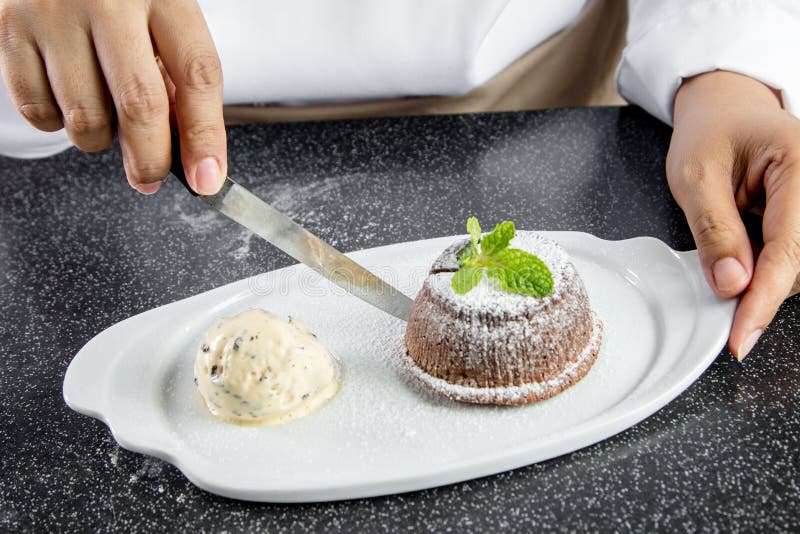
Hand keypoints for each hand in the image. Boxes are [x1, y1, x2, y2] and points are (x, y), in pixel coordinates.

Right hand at [0, 0, 225, 194]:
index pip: (197, 75)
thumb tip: (187, 152)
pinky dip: (56, 121)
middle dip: (149, 159)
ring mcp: (54, 12)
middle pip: (140, 105)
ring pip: (86, 118)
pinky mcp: (8, 27)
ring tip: (102, 109)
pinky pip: (38, 110)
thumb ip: (173, 77)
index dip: (206, 136)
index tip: (208, 178)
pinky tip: (64, 92)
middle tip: (149, 178)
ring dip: (99, 138)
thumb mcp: (158, 17)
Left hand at [668, 70, 799, 359]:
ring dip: (765, 277)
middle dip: (762, 289)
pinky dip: (769, 266)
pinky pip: (797, 255)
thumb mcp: (695, 176)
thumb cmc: (711, 134)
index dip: (762, 300)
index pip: (788, 249)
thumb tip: (732, 285)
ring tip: (732, 248)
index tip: (740, 338)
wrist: (727, 110)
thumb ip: (714, 230)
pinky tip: (746, 253)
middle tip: (722, 287)